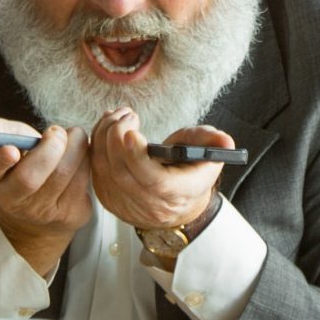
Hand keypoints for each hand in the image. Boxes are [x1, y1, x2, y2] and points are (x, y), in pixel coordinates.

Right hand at [0, 119, 92, 279]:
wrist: (41, 202)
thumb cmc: (19, 160)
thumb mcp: (2, 141)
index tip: (11, 149)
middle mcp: (11, 200)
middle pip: (29, 178)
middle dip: (48, 149)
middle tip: (56, 131)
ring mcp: (41, 212)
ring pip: (62, 175)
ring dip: (74, 147)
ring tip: (73, 135)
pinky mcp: (70, 215)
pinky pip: (82, 181)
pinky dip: (85, 160)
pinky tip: (80, 154)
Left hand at [90, 112, 229, 232]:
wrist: (177, 202)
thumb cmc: (190, 172)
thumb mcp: (207, 156)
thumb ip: (212, 143)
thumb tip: (225, 141)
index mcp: (178, 194)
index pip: (154, 182)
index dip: (138, 157)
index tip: (132, 132)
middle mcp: (150, 205)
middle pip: (122, 173)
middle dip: (117, 136)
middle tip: (127, 114)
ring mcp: (126, 205)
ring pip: (104, 170)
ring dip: (105, 136)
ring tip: (119, 116)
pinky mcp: (109, 199)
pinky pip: (95, 171)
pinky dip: (97, 145)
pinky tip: (108, 127)